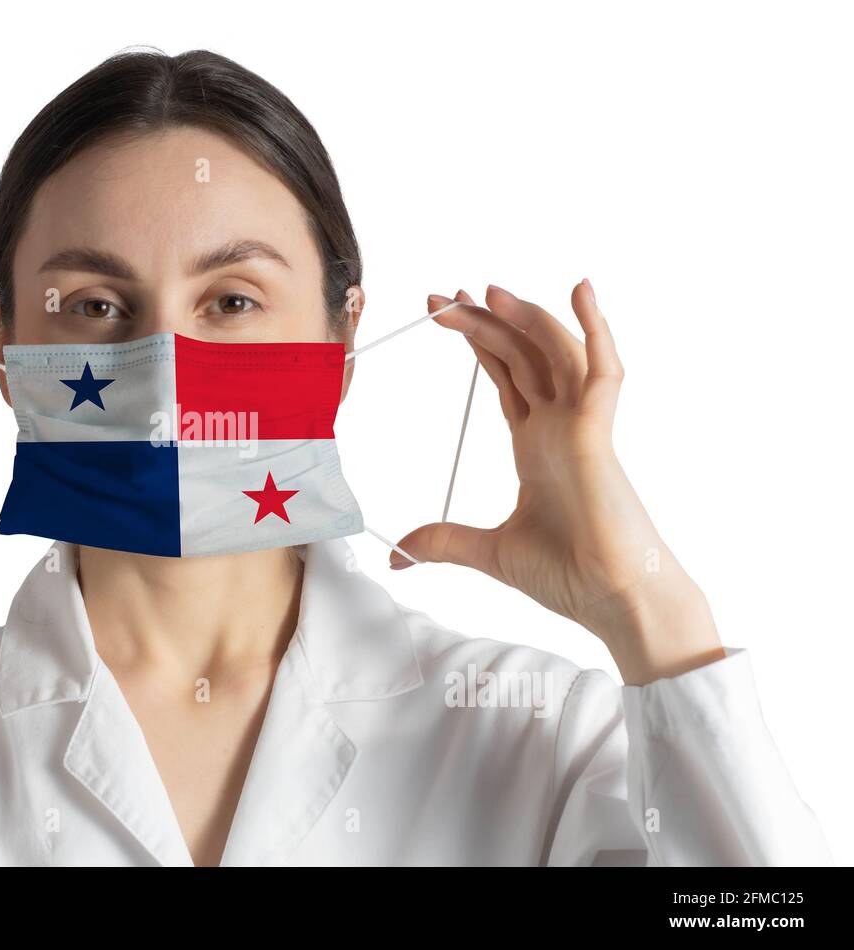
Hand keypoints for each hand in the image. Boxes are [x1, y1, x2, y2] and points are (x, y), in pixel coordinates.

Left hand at [394, 281, 723, 684]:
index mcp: (536, 444)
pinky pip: (603, 371)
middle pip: (522, 353)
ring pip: (555, 351)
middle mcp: (559, 426)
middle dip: (483, 320)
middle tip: (442, 295)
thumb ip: (443, 543)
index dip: (476, 341)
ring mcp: (582, 426)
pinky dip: (595, 328)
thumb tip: (396, 556)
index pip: (505, 374)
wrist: (612, 601)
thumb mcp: (488, 552)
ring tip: (486, 289)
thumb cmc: (568, 574)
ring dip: (525, 316)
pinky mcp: (600, 434)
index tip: (440, 313)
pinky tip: (580, 290)